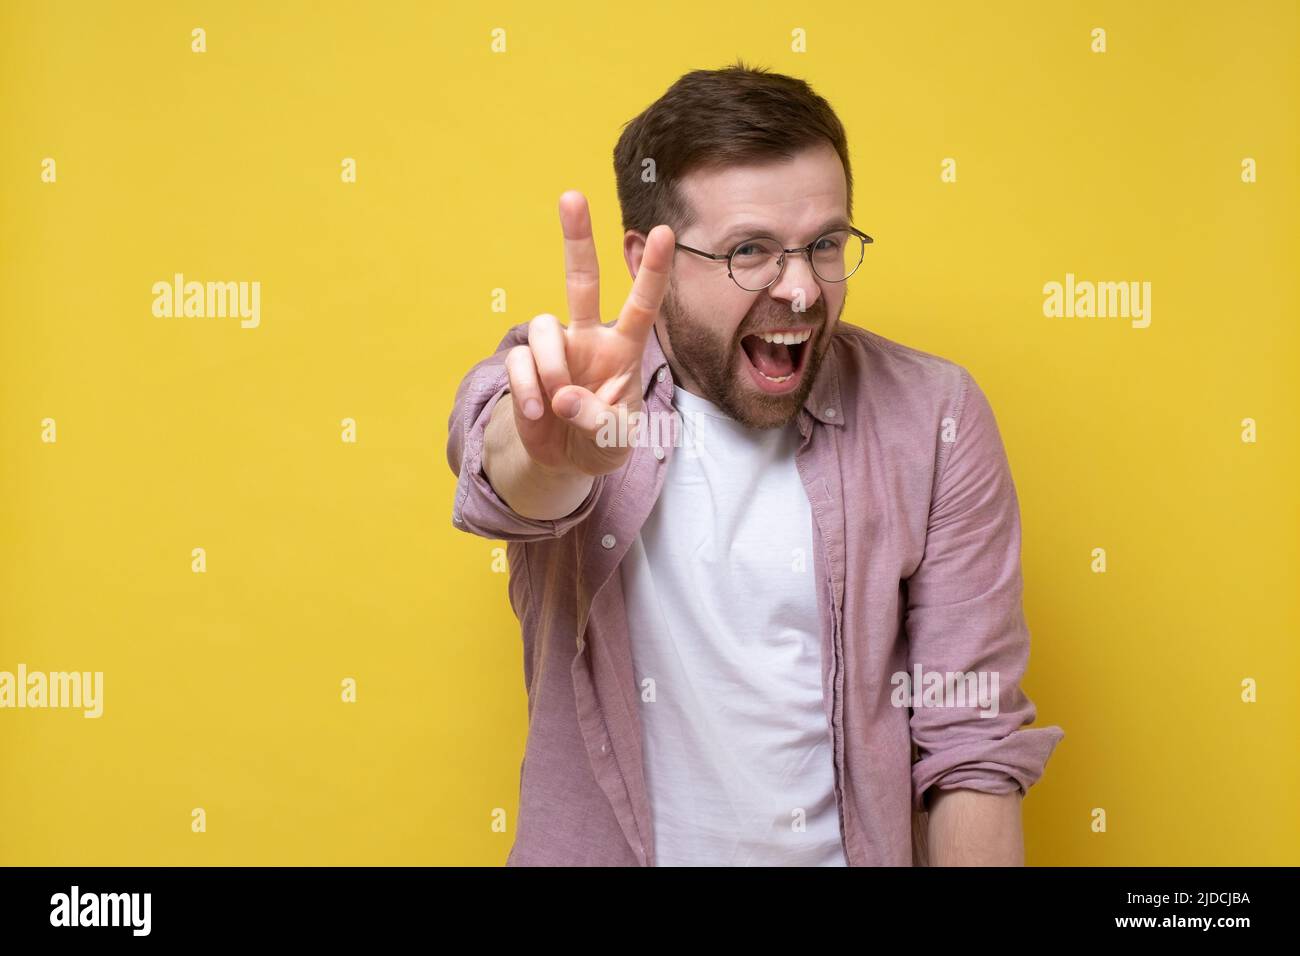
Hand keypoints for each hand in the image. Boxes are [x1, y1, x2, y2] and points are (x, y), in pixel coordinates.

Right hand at [504, 190, 674, 477]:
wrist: (563, 461)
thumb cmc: (602, 442)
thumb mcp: (616, 442)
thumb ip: (599, 422)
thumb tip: (563, 397)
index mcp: (624, 349)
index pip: (642, 304)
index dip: (654, 271)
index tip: (666, 232)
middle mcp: (589, 338)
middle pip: (581, 279)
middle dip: (576, 238)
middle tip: (571, 195)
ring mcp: (555, 348)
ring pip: (543, 327)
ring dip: (550, 368)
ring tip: (555, 405)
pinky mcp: (524, 363)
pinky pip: (518, 360)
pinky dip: (526, 388)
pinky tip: (536, 414)